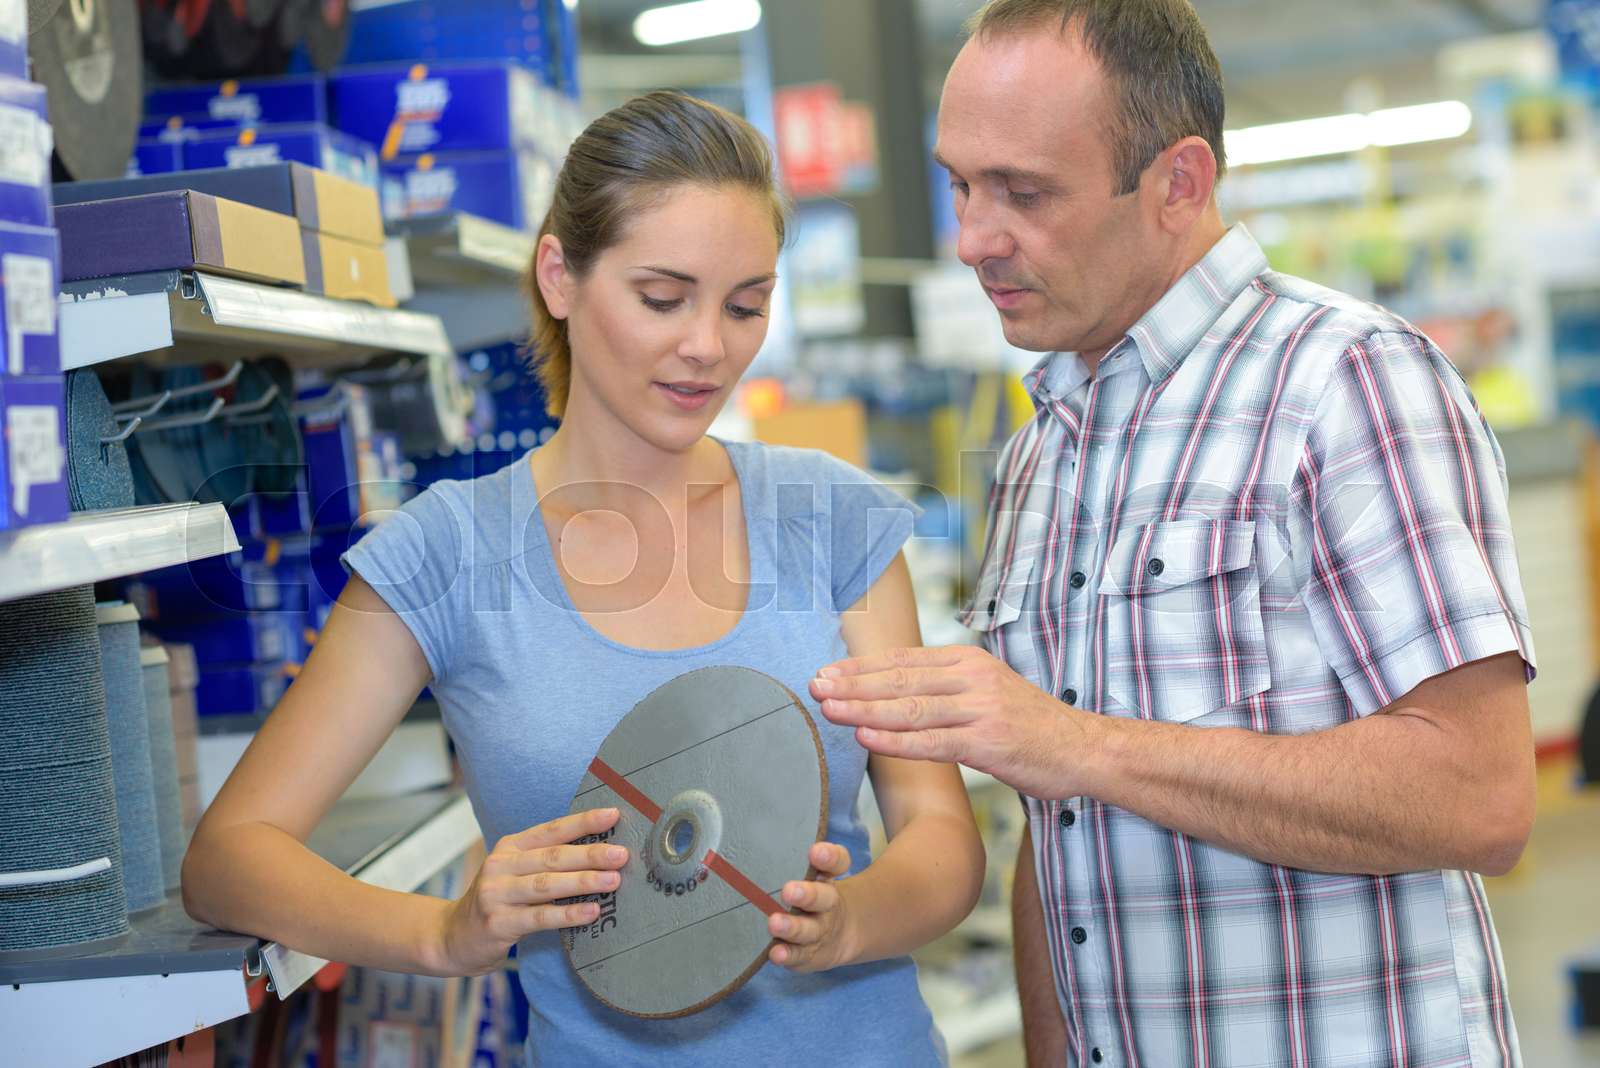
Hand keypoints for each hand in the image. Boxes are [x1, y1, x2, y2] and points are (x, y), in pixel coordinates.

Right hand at [434, 808, 629, 975]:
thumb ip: (547, 862)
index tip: (613, 815)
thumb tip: (601, 855)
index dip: (583, 822)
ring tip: (613, 881)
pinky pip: (540, 917)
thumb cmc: (497, 901)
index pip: (551, 830)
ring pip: (547, 884)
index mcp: (510, 847)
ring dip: (583, 881)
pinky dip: (568, 913)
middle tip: (621, 854)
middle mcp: (501, 866)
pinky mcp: (498, 923)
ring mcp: (497, 894)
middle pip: (552, 856)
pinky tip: (591, 911)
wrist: (452, 937)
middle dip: (590, 854)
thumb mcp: (515, 872)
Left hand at [767, 841, 855, 972]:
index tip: (815, 852)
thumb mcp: (809, 874)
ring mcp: (819, 931)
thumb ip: (791, 860)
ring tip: (774, 923)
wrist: (838, 934)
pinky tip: (775, 953)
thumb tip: (752, 830)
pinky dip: (788, 955)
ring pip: (809, 930)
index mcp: (827, 878)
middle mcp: (827, 904)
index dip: (829, 857)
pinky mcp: (808, 954)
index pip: (837, 863)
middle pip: (824, 897)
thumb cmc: (812, 894)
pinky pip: (799, 956)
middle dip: (807, 895)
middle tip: (789, 891)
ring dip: (792, 927)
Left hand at [811, 645, 1091, 799]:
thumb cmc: (1030, 725)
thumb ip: (945, 686)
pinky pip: (932, 742)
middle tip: (813, 687)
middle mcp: (972, 678)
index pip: (902, 660)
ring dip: (864, 710)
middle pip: (899, 680)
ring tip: (828, 710)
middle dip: (851, 684)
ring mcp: (981, 709)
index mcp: (968, 660)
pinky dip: (895, 741)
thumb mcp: (987, 690)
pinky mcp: (989, 743)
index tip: (824, 671)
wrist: (1084, 748)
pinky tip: (865, 740)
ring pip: (910, 709)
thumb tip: (892, 688)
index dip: (859, 667)